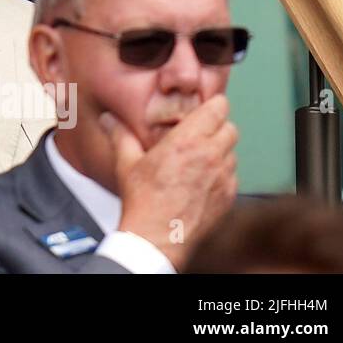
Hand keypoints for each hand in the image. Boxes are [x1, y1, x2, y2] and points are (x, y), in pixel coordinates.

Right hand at [107, 94, 237, 267]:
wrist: (158, 236)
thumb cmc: (143, 200)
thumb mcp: (126, 162)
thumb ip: (120, 134)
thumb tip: (109, 119)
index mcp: (187, 141)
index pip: (219, 108)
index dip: (211, 106)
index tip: (202, 110)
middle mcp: (210, 156)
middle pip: (230, 128)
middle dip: (216, 128)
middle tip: (198, 135)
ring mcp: (223, 177)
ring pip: (233, 152)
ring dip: (220, 151)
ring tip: (198, 159)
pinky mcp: (228, 195)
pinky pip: (232, 175)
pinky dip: (222, 173)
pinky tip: (201, 180)